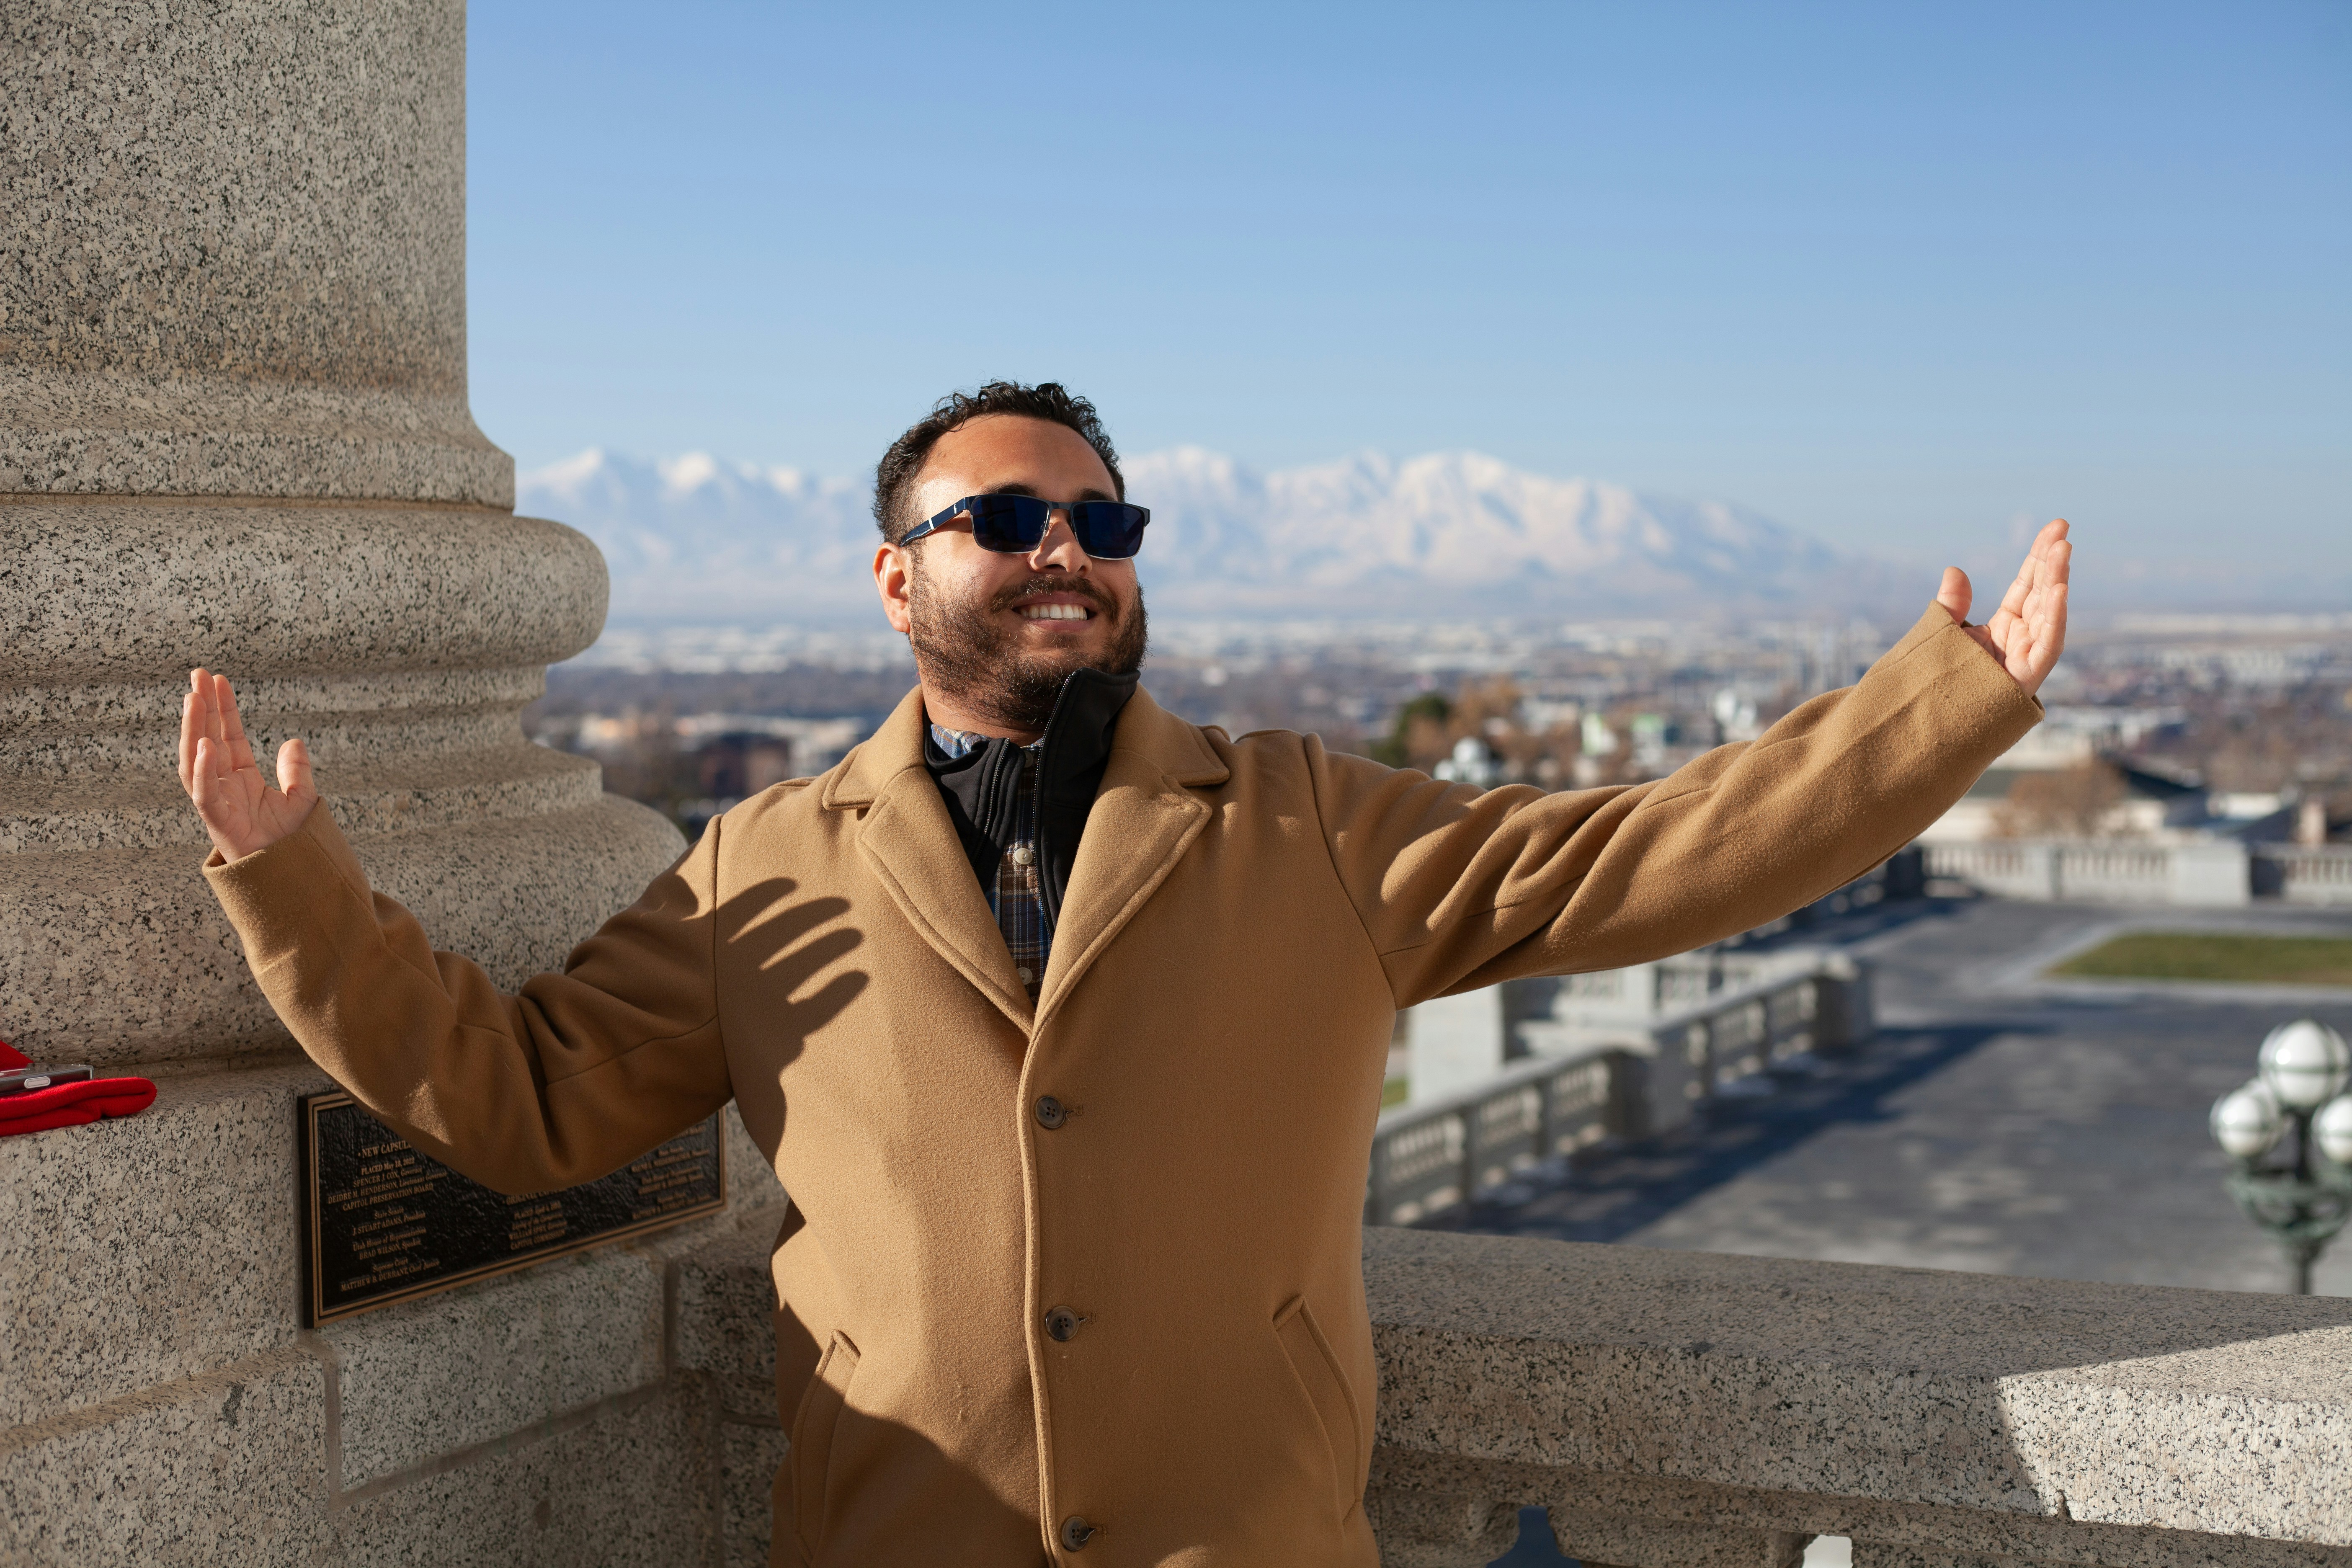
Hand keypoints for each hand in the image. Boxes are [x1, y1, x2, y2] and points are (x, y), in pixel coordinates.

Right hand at [178, 669, 317, 860]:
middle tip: (197, 674)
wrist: (300, 879)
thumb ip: (296, 772)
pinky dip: (203, 771)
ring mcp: (219, 805)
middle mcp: (226, 789)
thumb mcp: (302, 800)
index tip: (218, 679)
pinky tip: (205, 745)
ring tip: (195, 698)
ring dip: (194, 731)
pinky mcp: (220, 825)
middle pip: (208, 741)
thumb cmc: (297, 845)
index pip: (228, 736)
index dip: (224, 708)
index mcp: (242, 780)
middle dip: (202, 709)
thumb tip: (293, 741)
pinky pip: (205, 795)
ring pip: (197, 762)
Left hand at [1935, 519, 2070, 697]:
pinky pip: (2046, 646)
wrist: (1924, 723)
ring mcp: (2026, 659)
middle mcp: (2020, 640)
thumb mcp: (1940, 634)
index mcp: (2004, 627)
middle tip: (2061, 530)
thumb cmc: (1937, 681)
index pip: (2027, 584)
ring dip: (2057, 581)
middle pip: (2041, 594)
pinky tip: (2058, 590)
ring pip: (2048, 615)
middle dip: (2052, 562)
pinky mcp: (2026, 678)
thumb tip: (1955, 570)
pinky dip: (2053, 618)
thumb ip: (1952, 605)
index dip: (2039, 557)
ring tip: (2062, 549)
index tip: (2055, 527)